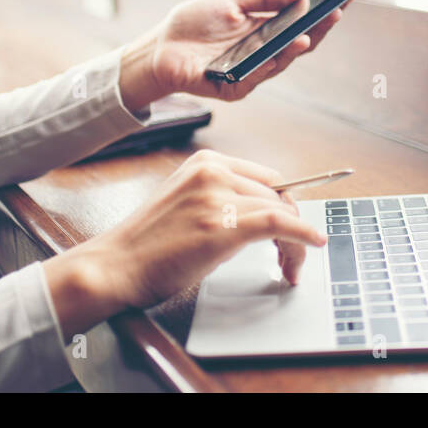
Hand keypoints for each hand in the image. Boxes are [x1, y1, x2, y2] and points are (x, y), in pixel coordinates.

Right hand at [45, 150, 327, 335]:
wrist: (116, 265)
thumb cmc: (147, 244)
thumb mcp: (186, 203)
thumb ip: (221, 198)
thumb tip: (265, 213)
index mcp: (205, 161)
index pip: (265, 177)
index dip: (285, 205)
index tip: (293, 227)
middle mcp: (213, 171)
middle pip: (278, 194)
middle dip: (292, 225)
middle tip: (293, 255)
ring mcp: (217, 196)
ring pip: (282, 211)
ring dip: (296, 241)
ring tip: (292, 266)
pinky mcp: (223, 225)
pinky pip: (280, 224)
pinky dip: (302, 236)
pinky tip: (311, 245)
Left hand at [122, 0, 348, 107]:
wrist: (161, 46)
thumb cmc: (194, 24)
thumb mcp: (231, 2)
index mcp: (264, 34)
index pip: (300, 26)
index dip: (321, 15)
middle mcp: (262, 55)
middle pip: (297, 46)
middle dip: (319, 30)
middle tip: (336, 14)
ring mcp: (250, 73)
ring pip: (279, 63)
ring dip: (295, 50)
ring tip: (309, 35)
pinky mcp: (234, 88)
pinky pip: (254, 76)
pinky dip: (268, 64)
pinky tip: (278, 51)